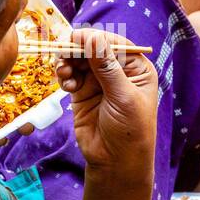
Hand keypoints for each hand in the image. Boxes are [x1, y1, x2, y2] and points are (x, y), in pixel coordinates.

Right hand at [56, 29, 157, 172]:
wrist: (116, 162)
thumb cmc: (130, 130)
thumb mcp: (122, 96)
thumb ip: (107, 67)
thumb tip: (92, 37)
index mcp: (136, 68)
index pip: (114, 43)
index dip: (94, 38)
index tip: (75, 37)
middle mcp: (117, 71)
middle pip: (93, 49)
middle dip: (77, 50)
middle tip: (63, 54)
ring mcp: (98, 82)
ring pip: (78, 61)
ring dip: (68, 62)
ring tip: (64, 73)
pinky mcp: (82, 93)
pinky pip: (70, 75)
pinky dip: (64, 75)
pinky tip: (66, 85)